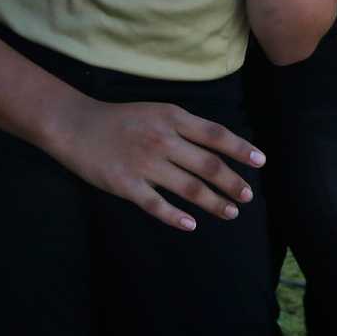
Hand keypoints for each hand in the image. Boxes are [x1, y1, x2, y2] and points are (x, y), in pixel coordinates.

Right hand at [44, 94, 265, 230]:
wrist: (76, 125)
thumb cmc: (120, 119)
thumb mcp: (157, 111)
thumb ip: (185, 127)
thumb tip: (218, 146)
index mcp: (171, 118)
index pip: (215, 135)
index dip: (240, 149)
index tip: (260, 162)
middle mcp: (162, 140)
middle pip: (208, 165)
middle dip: (232, 182)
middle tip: (247, 195)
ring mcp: (144, 164)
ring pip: (188, 188)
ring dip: (213, 202)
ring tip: (230, 212)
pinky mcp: (126, 185)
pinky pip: (156, 205)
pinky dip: (175, 216)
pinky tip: (191, 224)